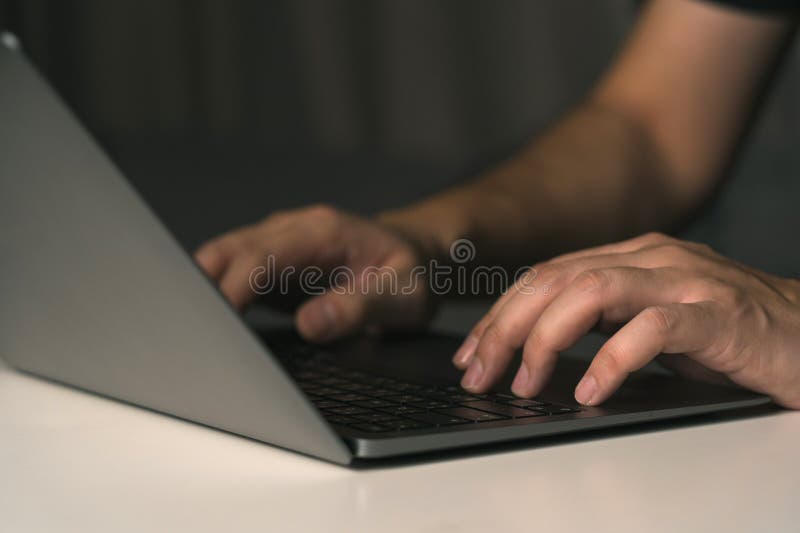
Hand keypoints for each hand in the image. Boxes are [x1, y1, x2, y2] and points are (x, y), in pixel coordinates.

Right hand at [195, 205, 434, 341]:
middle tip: (186, 335)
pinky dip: (215, 298)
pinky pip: (232, 275)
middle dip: (199, 288)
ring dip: (202, 293)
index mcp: (323, 231)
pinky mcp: (272, 265)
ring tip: (189, 335)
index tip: (213, 324)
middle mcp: (293, 230)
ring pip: (221, 260)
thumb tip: (309, 323)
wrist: (416, 257)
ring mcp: (278, 244)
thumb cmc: (411, 275)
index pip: (261, 256)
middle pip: (228, 251)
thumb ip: (359, 307)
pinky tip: (210, 328)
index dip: (231, 289)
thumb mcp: (403, 296)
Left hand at [452, 232, 799, 407]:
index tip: (471, 355)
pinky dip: (613, 360)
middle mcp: (651, 259)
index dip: (500, 314)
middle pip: (555, 280)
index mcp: (629, 258)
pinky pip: (653, 329)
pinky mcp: (718, 315)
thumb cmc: (729, 334)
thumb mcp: (649, 321)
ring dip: (546, 338)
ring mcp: (685, 282)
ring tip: (524, 383)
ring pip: (592, 291)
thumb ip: (601, 321)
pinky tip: (591, 391)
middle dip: (506, 327)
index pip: (545, 276)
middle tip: (479, 373)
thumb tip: (534, 349)